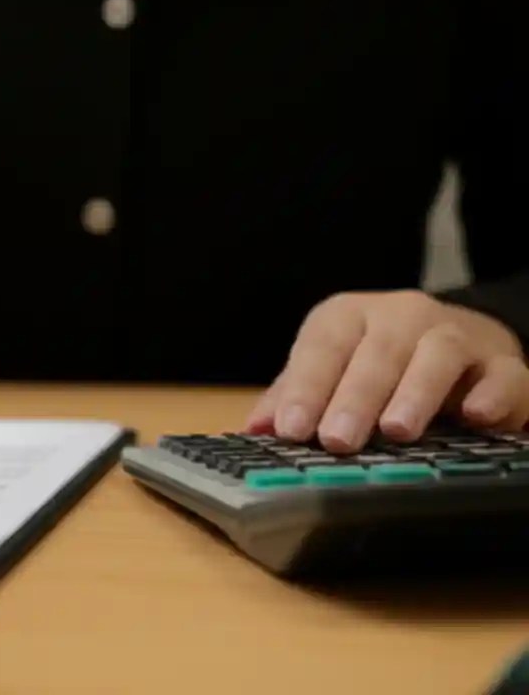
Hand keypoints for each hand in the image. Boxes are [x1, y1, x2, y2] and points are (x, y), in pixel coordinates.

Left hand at [246, 290, 527, 452]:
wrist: (465, 346)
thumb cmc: (381, 366)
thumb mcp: (332, 373)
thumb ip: (293, 397)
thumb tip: (255, 430)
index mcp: (350, 318)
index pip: (321, 348)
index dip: (304, 388)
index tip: (290, 430)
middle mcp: (402, 317)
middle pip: (376, 352)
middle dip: (353, 398)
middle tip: (336, 441)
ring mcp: (456, 336)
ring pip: (437, 355)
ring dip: (415, 392)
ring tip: (396, 431)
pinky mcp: (502, 365)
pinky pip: (502, 375)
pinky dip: (491, 394)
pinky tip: (475, 417)